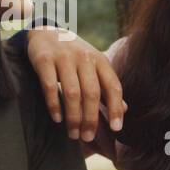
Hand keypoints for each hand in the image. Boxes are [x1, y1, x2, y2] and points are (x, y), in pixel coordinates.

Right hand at [25, 27, 126, 141]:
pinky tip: (57, 119)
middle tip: (88, 137)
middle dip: (91, 119)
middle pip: (92, 93)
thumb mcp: (93, 66)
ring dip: (74, 117)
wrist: (45, 32)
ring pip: (72, 93)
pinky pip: (50, 86)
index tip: (116, 128)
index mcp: (100, 60)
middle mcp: (84, 57)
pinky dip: (54, 105)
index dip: (116, 108)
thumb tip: (125, 110)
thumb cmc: (73, 55)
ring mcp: (63, 57)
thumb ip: (107, 86)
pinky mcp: (44, 60)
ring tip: (73, 134)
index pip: (113, 86)